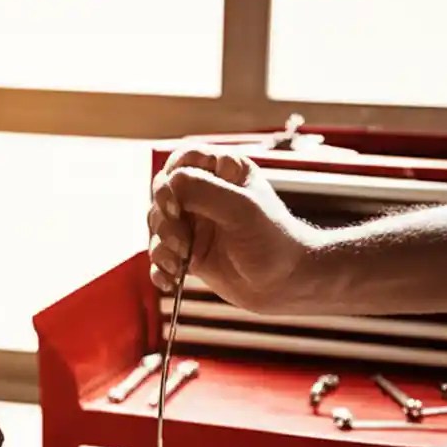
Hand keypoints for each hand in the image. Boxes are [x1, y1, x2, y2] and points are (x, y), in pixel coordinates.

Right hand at [148, 145, 324, 312]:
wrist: (288, 284)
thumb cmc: (273, 240)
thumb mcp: (241, 208)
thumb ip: (203, 190)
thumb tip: (168, 184)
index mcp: (223, 173)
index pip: (182, 161)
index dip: (169, 181)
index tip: (173, 206)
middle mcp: (205, 195)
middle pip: (162, 196)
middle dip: (163, 221)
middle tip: (180, 243)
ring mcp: (197, 225)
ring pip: (158, 227)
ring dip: (161, 247)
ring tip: (179, 265)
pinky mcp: (191, 253)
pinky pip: (163, 256)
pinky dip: (160, 269)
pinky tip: (170, 282)